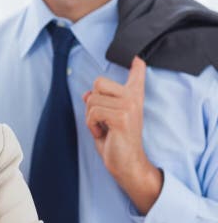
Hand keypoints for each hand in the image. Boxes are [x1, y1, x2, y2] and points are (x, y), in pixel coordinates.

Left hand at [83, 57, 161, 214]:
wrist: (126, 163)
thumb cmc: (115, 141)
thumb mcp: (104, 118)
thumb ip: (98, 103)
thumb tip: (86, 93)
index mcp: (132, 98)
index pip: (137, 76)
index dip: (136, 66)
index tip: (137, 58)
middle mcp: (133, 99)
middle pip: (98, 83)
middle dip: (92, 102)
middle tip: (103, 120)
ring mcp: (129, 107)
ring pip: (92, 100)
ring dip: (91, 117)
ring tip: (105, 128)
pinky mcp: (122, 117)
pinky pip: (93, 112)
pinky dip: (91, 125)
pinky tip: (104, 134)